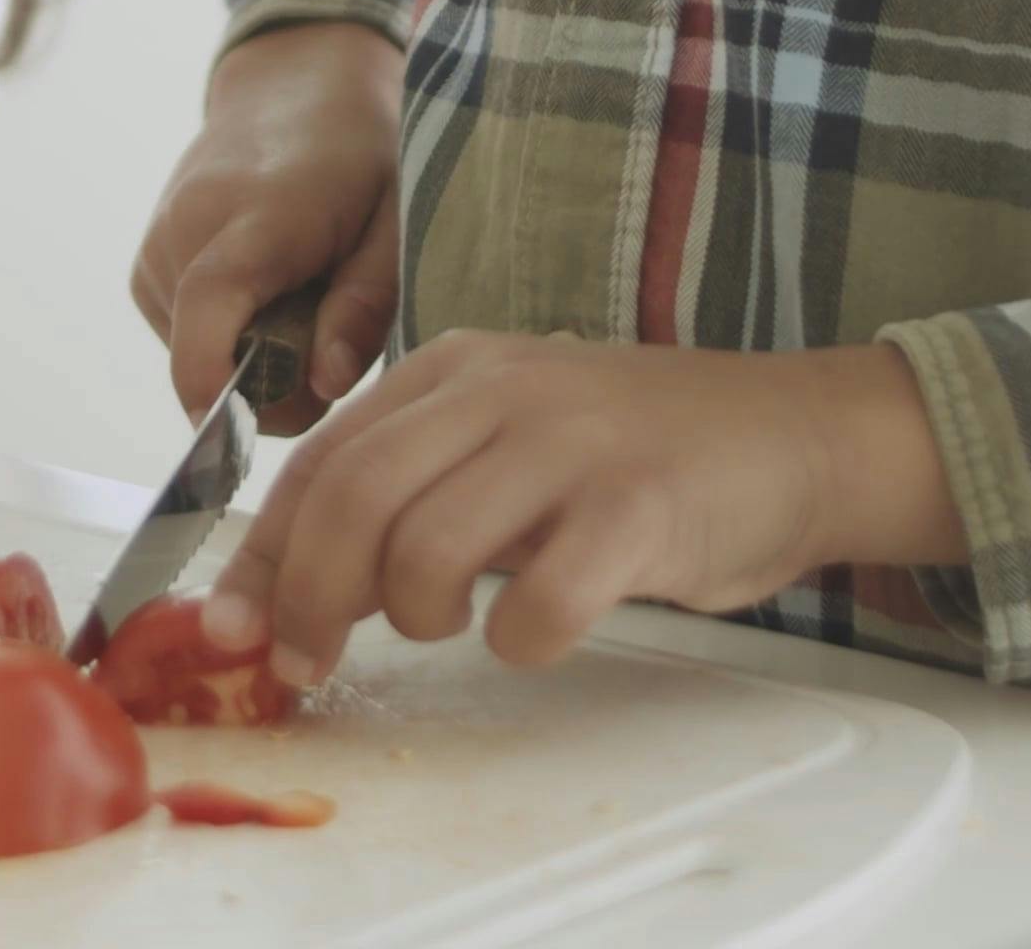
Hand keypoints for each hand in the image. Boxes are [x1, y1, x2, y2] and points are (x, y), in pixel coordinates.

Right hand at [133, 22, 404, 435]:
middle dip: (272, 385)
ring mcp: (157, 245)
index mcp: (259, 211)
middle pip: (209, 354)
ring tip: (298, 295)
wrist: (295, 88)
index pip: (210, 303)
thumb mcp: (396, 224)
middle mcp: (188, 226)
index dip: (215, 379)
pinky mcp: (144, 267)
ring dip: (252, 357)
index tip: (239, 433)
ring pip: (196, 355)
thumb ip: (366, 305)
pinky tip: (265, 291)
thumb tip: (324, 385)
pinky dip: (228, 336)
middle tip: (332, 342)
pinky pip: (185, 337)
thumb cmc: (360, 156)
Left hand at [199, 333, 965, 686]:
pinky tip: (539, 632)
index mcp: (455, 368)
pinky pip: (540, 602)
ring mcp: (573, 443)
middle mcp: (503, 390)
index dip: (261, 555)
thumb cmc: (641, 456)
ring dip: (419, 617)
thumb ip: (412, 489)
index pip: (319, 459)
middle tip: (313, 663)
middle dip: (309, 599)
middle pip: (352, 499)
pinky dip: (522, 641)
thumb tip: (293, 585)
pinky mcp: (639, 506)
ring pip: (427, 549)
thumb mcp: (508, 440)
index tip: (234, 628)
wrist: (796, 434)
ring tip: (454, 625)